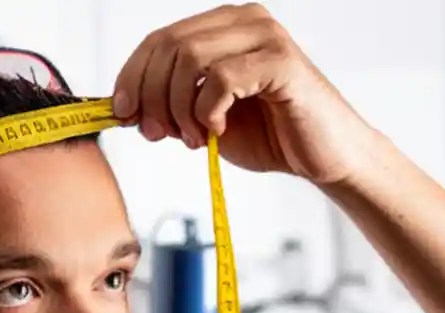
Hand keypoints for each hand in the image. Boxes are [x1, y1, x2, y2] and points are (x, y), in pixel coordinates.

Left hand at [111, 3, 380, 184]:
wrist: (324, 159)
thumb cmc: (270, 136)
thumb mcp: (205, 119)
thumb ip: (171, 105)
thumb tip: (126, 107)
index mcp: (224, 27)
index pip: (159, 39)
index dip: (131, 75)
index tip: (121, 111)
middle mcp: (245, 21)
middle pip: (169, 45)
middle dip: (151, 96)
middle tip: (156, 133)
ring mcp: (266, 36)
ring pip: (190, 58)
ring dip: (178, 107)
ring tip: (193, 138)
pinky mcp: (282, 61)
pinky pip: (221, 79)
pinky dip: (207, 112)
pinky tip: (218, 131)